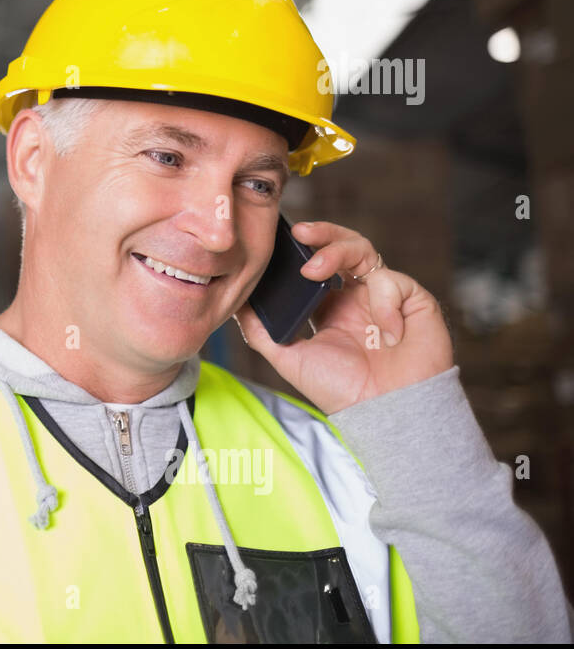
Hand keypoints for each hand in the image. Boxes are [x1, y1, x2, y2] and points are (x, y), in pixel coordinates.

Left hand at [231, 220, 453, 414]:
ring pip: (365, 250)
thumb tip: (235, 305)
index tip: (279, 237)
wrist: (385, 415)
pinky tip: (385, 334)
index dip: (302, 248)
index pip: (316, 262)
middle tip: (299, 233)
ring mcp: (385, 296)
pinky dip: (384, 302)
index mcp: (331, 305)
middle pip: (341, 246)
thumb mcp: (289, 358)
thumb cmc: (341, 391)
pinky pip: (393, 282)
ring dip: (338, 252)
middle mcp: (357, 295)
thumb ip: (260, 331)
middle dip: (322, 233)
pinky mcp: (414, 300)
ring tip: (315, 270)